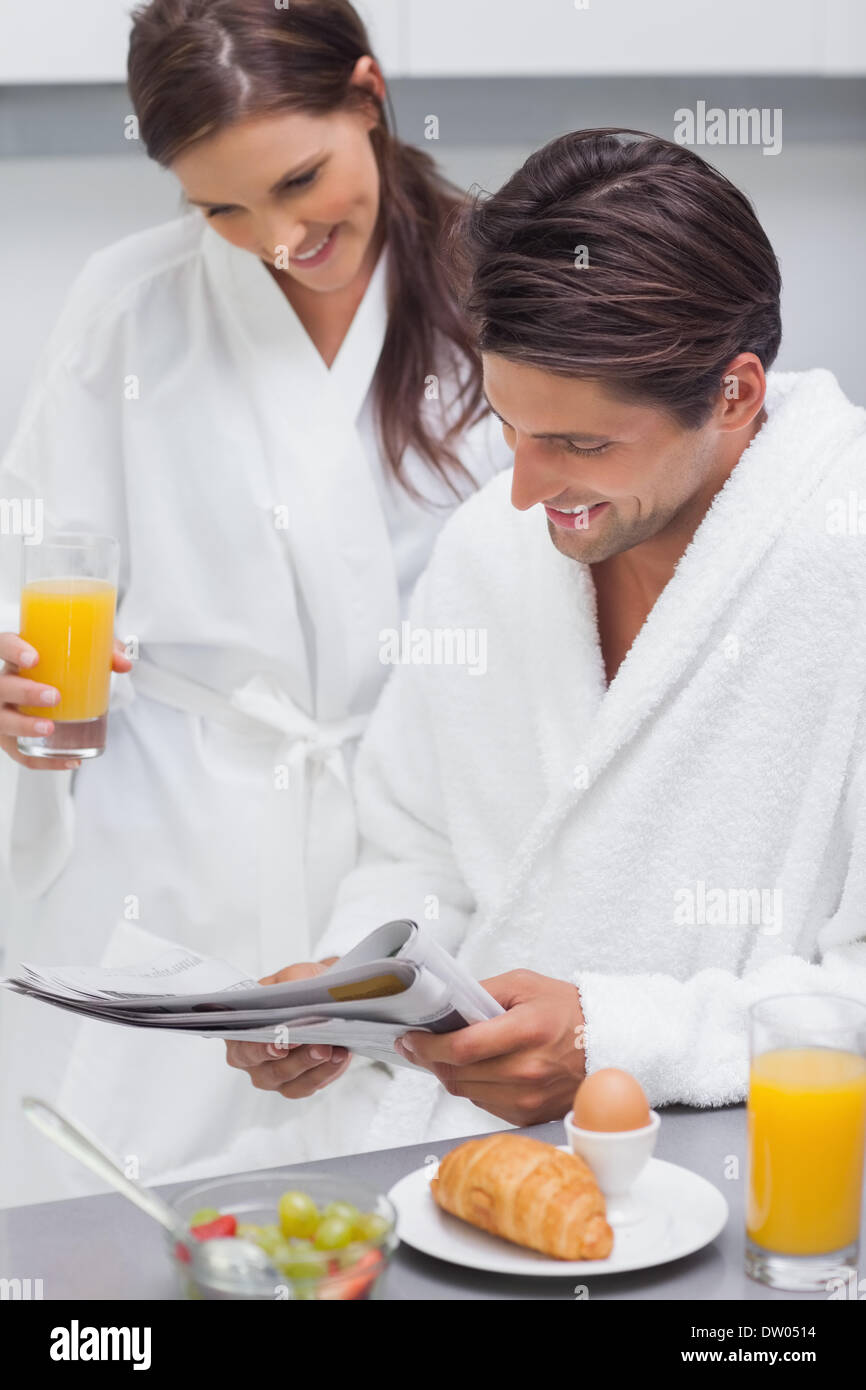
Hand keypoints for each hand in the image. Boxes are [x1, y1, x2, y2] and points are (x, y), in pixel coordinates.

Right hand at [0, 633, 133, 770]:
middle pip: (1, 687)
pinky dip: (45, 761)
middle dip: (25, 693)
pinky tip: (69, 761)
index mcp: (16, 658)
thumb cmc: (62, 671)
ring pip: (3, 721)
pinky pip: (22, 755)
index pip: (3, 646)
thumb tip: (124, 663)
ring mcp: (4, 713)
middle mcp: (3, 685)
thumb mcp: (83, 656)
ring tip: (49, 728)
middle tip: (54, 697)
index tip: (34, 658)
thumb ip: (105, 652)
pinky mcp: (11, 739)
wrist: (51, 693)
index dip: (13, 651)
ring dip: (24, 726)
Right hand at [225, 957, 352, 1098]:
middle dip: (289, 1056)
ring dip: (309, 1063)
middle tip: (306, 1043)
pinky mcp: (297, 1084)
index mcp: (240, 1031)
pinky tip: (339, 1055)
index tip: (279, 1041)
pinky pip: (308, 1084)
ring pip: (288, 1078)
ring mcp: (273, 1076)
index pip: (241, 1044)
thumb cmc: (300, 987)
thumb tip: (295, 992)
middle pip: (265, 1068)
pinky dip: (325, 1070)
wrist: (324, 999)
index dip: (258, 1046)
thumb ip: (289, 982)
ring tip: (328, 1048)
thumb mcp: (293, 976)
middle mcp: (251, 1059)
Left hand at [394, 969, 586, 1126]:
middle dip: (430, 1058)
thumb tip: (445, 1006)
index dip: (428, 1046)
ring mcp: (528, 1099)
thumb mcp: (524, 984)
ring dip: (448, 1073)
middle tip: (417, 1044)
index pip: (462, 1048)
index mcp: (526, 1032)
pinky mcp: (529, 1115)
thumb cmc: (567, 1010)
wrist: (608, 1043)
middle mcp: (527, 1071)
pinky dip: (473, 1087)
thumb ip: (482, 992)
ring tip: (445, 1053)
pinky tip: (477, 1069)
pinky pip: (484, 1105)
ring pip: (465, 1092)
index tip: (410, 1038)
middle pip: (457, 1074)